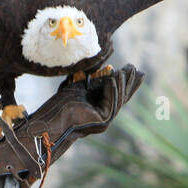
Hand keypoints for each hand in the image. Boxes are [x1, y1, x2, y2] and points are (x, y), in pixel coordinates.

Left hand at [0, 64, 143, 187]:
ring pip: (118, 99)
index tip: (131, 68)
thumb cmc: (59, 104)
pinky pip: (111, 103)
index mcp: (98, 108)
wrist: (50, 120)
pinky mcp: (102, 121)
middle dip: (129, 83)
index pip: (115, 93)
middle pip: (121, 96)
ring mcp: (104, 120)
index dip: (124, 81)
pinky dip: (112, 89)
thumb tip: (103, 66)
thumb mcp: (78, 86)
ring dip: (123, 84)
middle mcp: (103, 116)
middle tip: (137, 69)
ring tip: (126, 70)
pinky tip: (113, 78)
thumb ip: (90, 79)